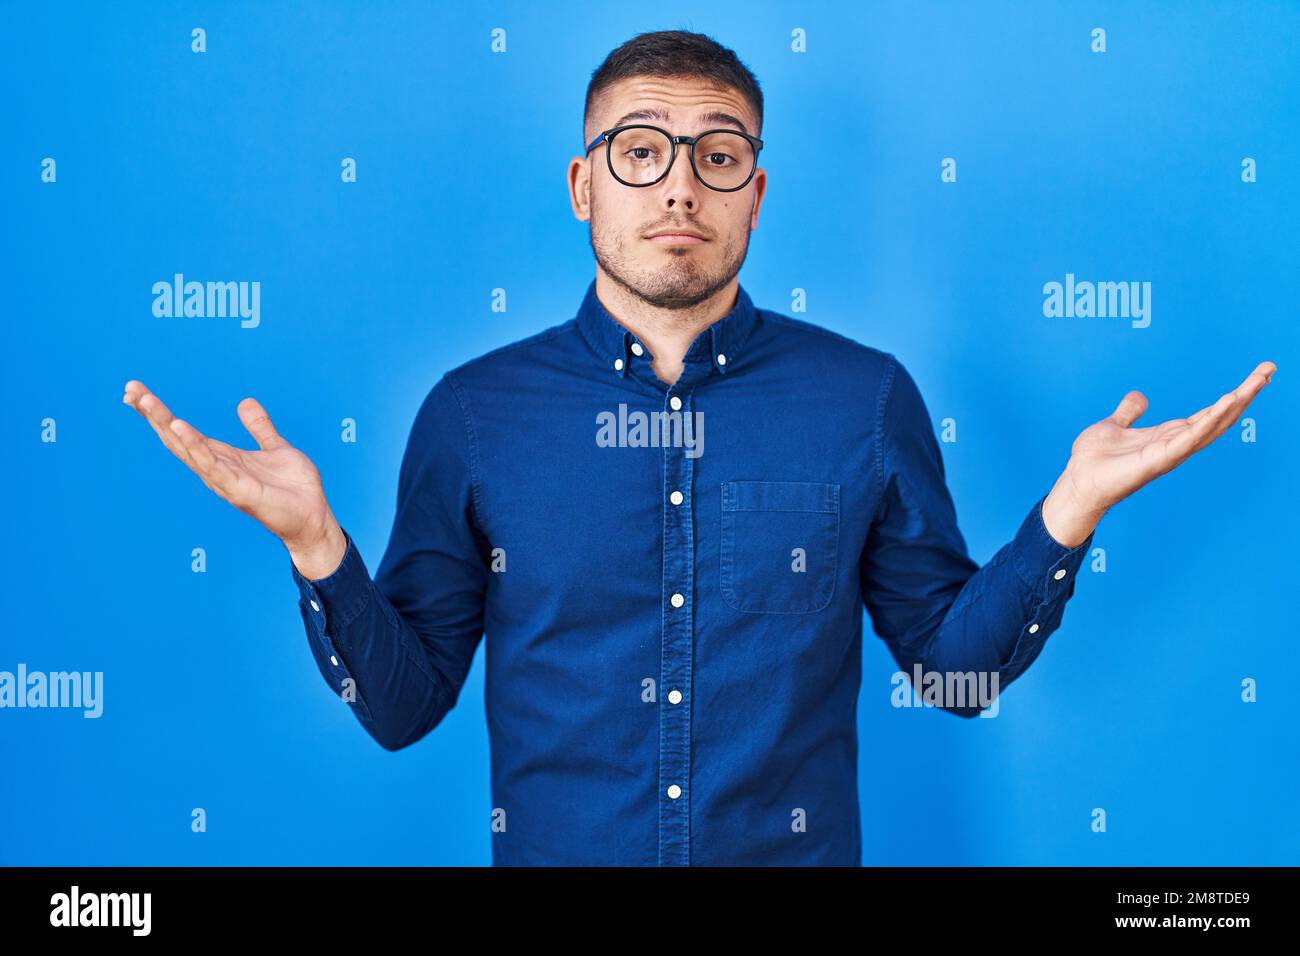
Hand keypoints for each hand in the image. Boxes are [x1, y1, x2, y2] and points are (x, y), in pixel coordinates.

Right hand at [122, 380, 346, 575]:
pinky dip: (195, 446)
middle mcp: (217, 469)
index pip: (183, 432)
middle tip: (130, 390)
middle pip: (176, 438)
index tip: (136, 391)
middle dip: (152, 415)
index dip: (159, 413)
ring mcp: (225, 481)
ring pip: (188, 450)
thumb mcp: (276, 448)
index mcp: (222, 457)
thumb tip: (245, 402)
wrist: (314, 516)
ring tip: (146, 402)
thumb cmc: (293, 489)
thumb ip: (259, 428)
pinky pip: (212, 466)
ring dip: (165, 425)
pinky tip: (179, 427)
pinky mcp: (240, 491)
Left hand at [1042, 360, 1276, 546]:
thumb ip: (1129, 412)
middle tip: (1269, 369)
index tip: (1255, 375)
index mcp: (1168, 434)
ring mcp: (1171, 452)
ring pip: (1213, 424)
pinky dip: (1211, 419)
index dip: (1232, 395)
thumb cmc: (1094, 460)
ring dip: (1237, 402)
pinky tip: (1228, 402)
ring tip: (1259, 380)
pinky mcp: (1160, 459)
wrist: (1077, 482)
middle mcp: (1176, 444)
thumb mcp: (1114, 426)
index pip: (1209, 412)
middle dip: (1246, 393)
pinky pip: (1191, 437)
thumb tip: (1140, 397)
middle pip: (1220, 416)